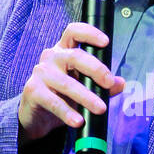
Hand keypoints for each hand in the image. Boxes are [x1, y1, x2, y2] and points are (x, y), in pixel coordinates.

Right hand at [18, 22, 125, 141]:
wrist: (36, 115)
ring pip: (67, 83)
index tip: (105, 42)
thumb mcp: (84, 87)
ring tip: (100, 109)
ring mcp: (41, 73)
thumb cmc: (62, 95)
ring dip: (86, 97)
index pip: (73, 32)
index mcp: (64, 51)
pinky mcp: (33, 91)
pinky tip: (79, 121)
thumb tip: (120, 83)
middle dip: (95, 69)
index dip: (89, 33)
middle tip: (108, 83)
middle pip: (75, 56)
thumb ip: (102, 84)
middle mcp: (51, 57)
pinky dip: (68, 113)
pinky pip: (54, 102)